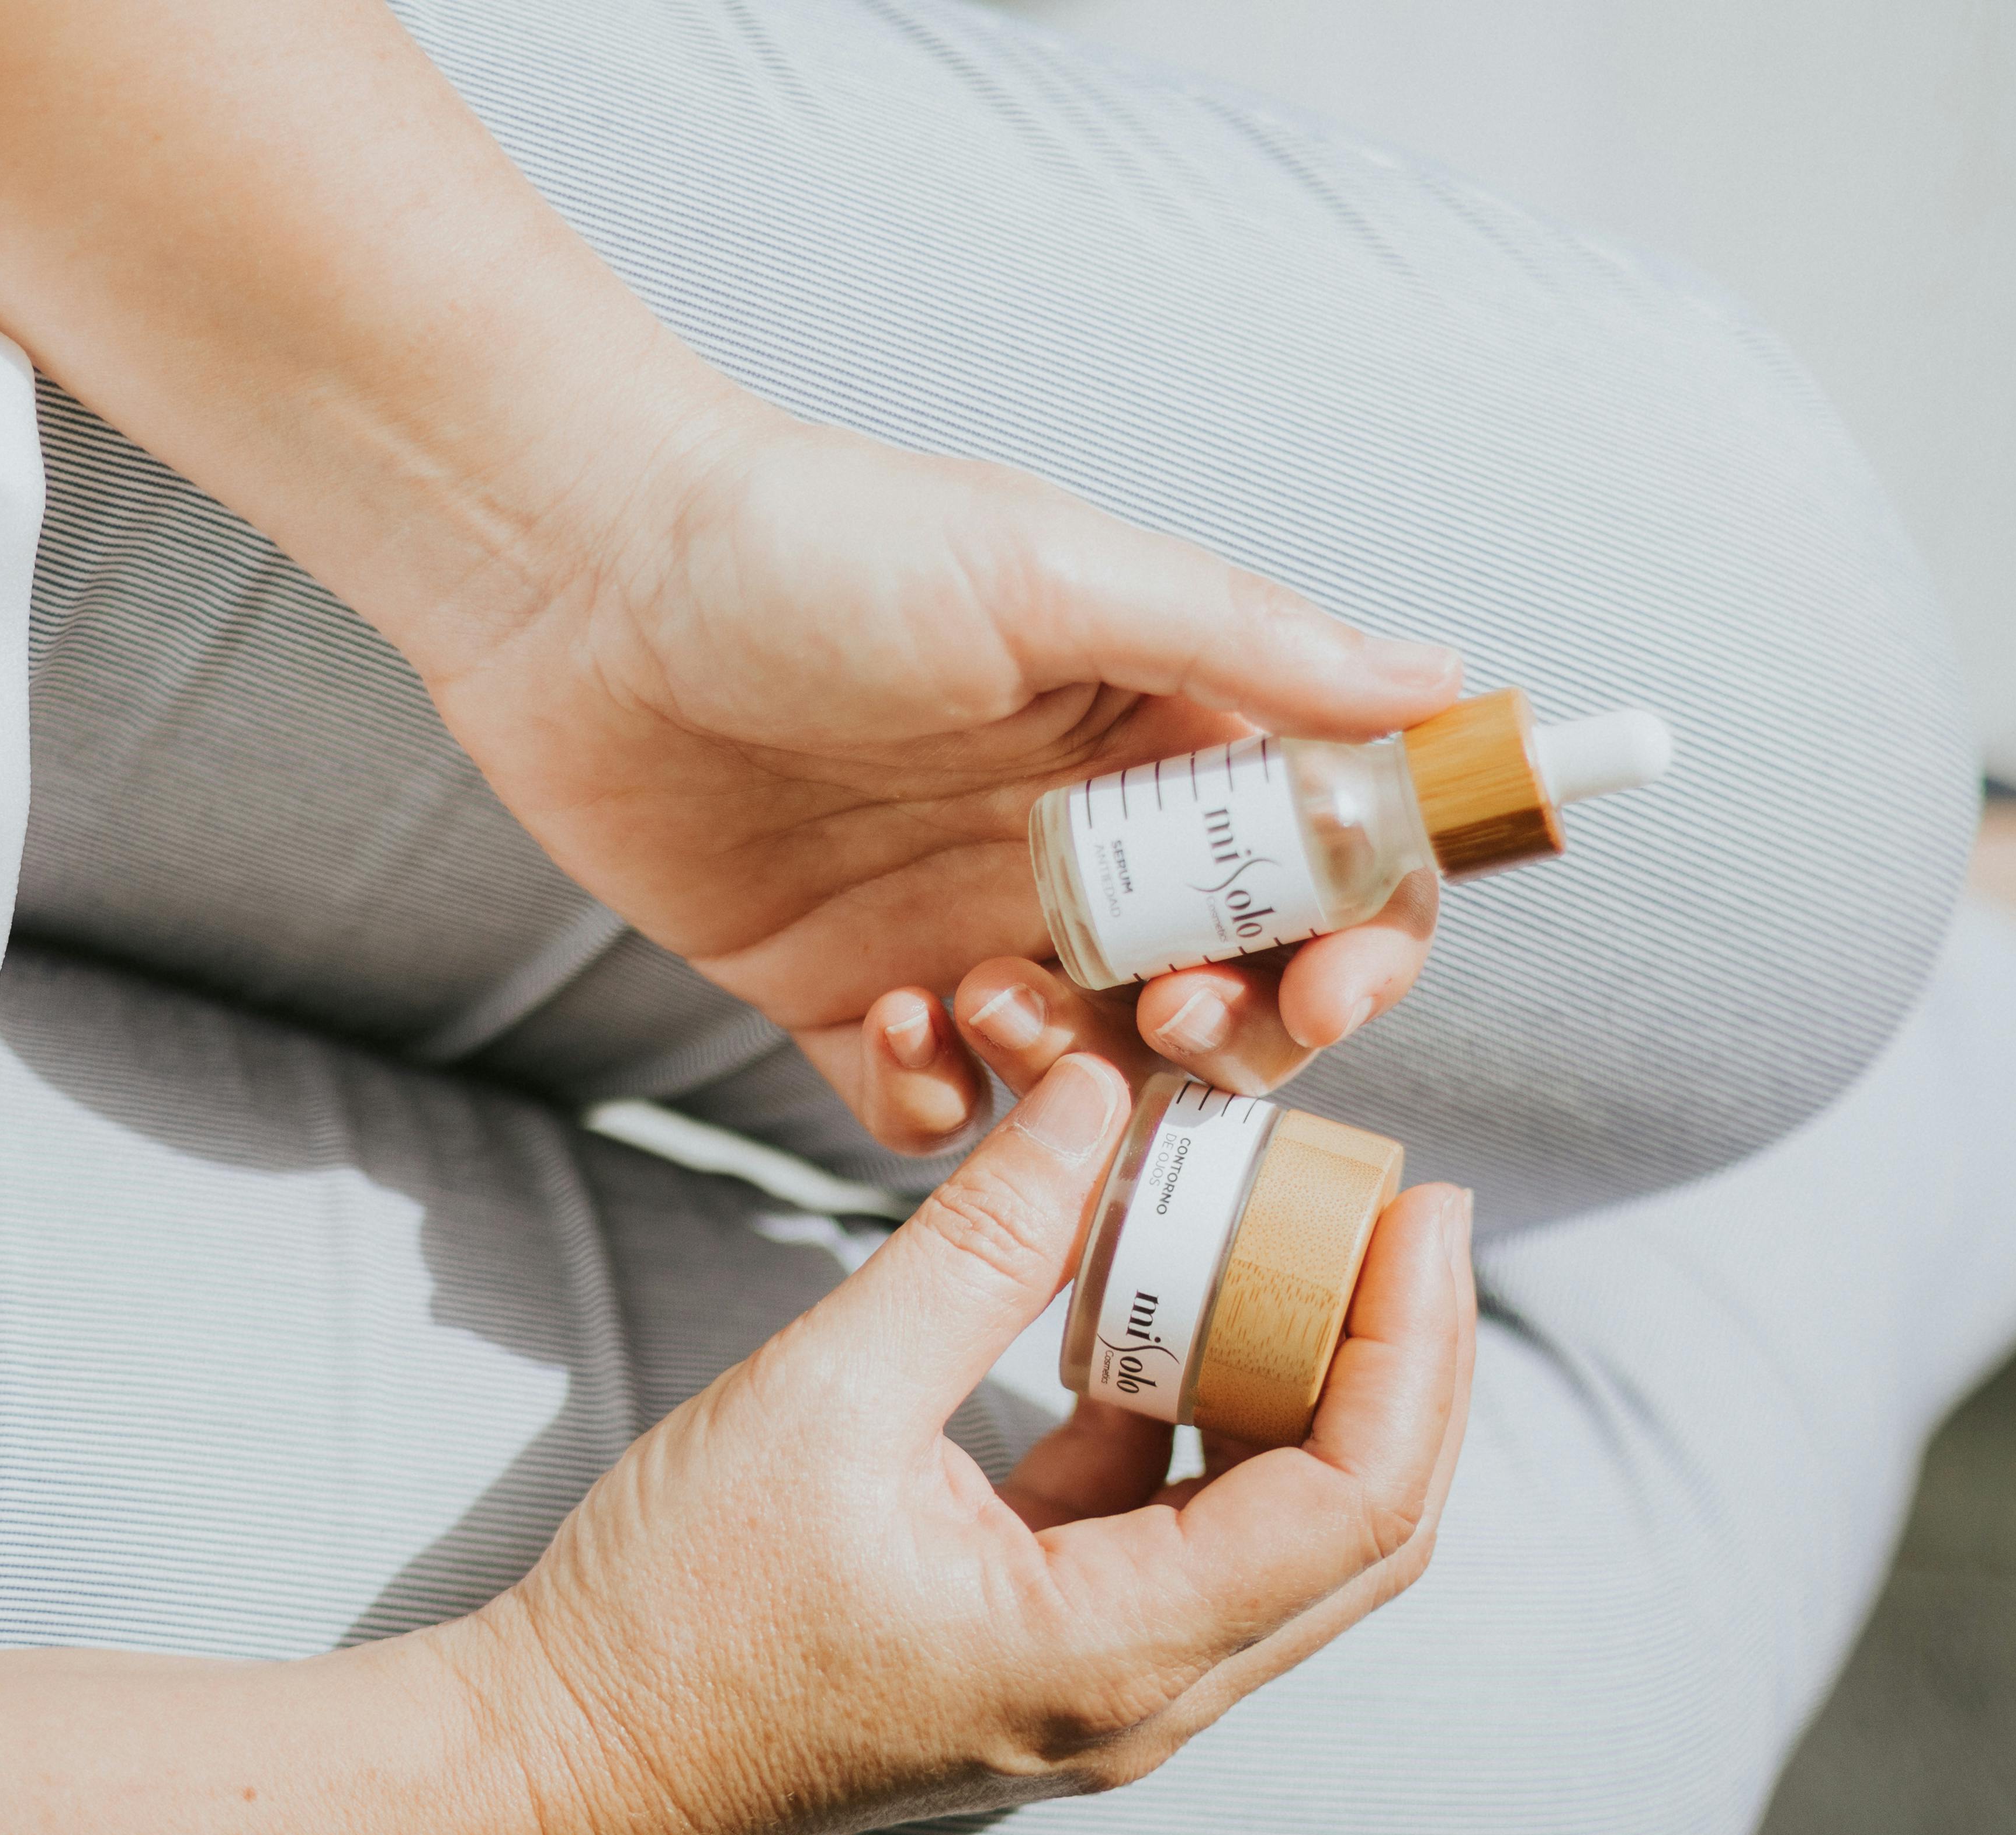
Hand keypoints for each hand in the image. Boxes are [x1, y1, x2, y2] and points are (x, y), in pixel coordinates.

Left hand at [417, 400, 1458, 1152]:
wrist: (576, 581)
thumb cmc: (811, 544)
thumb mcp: (1049, 569)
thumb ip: (1245, 643)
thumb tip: (1438, 682)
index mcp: (1156, 730)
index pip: (1326, 861)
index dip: (1364, 939)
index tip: (1330, 985)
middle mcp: (1077, 840)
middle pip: (1232, 993)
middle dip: (1229, 1034)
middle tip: (1166, 1021)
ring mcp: (963, 921)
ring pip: (1091, 1073)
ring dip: (1074, 1076)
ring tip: (986, 997)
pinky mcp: (841, 990)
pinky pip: (933, 1110)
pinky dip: (937, 1107)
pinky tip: (891, 1032)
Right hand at [452, 1051, 1474, 1834]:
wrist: (563, 1762)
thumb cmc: (674, 1605)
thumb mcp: (826, 1395)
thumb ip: (976, 1247)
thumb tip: (1096, 1097)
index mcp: (1112, 1654)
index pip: (1357, 1503)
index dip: (1413, 1344)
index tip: (1418, 1202)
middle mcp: (1139, 1702)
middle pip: (1360, 1533)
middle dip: (1397, 1362)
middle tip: (1392, 1208)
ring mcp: (1099, 1697)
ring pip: (1277, 1539)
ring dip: (1296, 1389)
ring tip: (1283, 1237)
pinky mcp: (1046, 1666)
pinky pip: (1174, 1543)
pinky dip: (1191, 1426)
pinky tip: (1155, 1311)